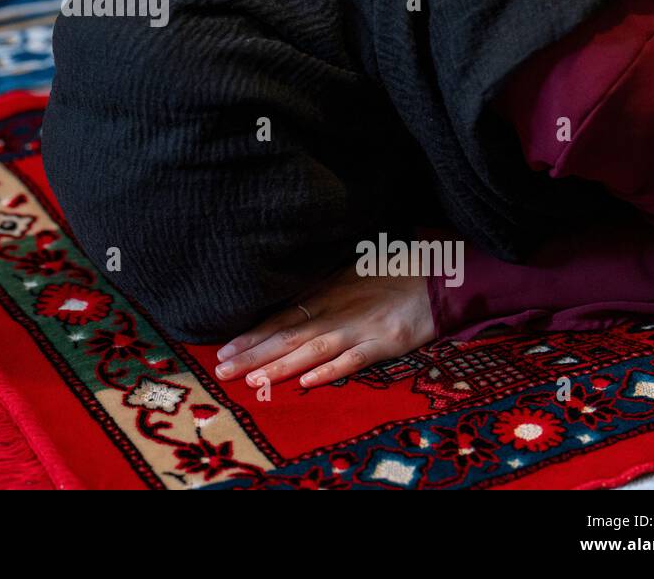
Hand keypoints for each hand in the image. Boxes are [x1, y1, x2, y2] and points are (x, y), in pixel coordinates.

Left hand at [214, 268, 435, 389]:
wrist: (433, 273)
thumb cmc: (385, 273)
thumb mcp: (343, 277)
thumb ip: (315, 295)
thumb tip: (281, 310)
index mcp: (321, 297)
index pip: (277, 320)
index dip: (249, 337)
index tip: (221, 352)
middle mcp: (333, 312)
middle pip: (285, 337)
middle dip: (252, 355)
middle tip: (221, 371)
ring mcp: (357, 328)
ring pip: (311, 349)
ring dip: (281, 366)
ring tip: (252, 380)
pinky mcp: (384, 342)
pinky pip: (353, 359)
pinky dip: (331, 370)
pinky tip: (309, 382)